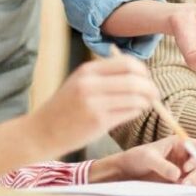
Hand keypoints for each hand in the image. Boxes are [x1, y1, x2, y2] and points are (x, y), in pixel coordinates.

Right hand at [28, 56, 158, 155]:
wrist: (42, 131)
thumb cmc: (65, 108)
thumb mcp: (79, 83)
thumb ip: (105, 76)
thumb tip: (139, 75)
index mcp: (88, 70)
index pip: (127, 63)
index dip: (143, 71)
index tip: (146, 79)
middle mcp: (90, 84)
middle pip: (135, 79)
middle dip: (150, 87)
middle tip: (154, 94)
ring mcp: (94, 103)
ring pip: (136, 97)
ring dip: (146, 101)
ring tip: (146, 104)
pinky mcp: (98, 121)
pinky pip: (129, 112)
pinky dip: (137, 111)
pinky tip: (134, 112)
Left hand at [91, 137, 195, 184]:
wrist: (126, 171)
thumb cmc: (137, 158)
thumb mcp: (148, 158)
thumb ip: (162, 165)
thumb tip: (177, 175)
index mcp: (179, 144)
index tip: (187, 166)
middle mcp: (185, 157)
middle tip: (184, 182)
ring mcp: (183, 170)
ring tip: (182, 186)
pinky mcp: (180, 182)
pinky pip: (193, 186)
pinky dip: (192, 189)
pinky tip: (181, 190)